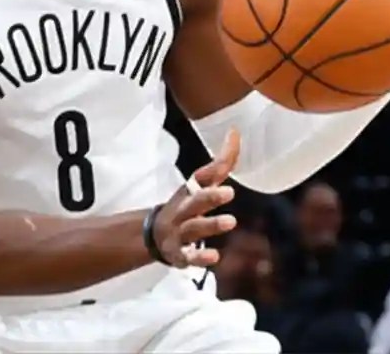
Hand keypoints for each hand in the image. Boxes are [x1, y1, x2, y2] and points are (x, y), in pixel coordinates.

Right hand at [149, 130, 240, 267]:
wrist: (154, 234)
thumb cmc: (186, 205)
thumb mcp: (200, 184)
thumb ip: (220, 163)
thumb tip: (235, 132)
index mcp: (189, 191)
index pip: (202, 176)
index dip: (217, 165)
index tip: (232, 151)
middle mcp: (183, 209)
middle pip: (195, 201)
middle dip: (210, 196)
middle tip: (229, 191)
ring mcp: (180, 231)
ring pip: (194, 228)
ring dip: (211, 224)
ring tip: (231, 221)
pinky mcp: (179, 253)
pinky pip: (189, 257)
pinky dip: (200, 258)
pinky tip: (214, 257)